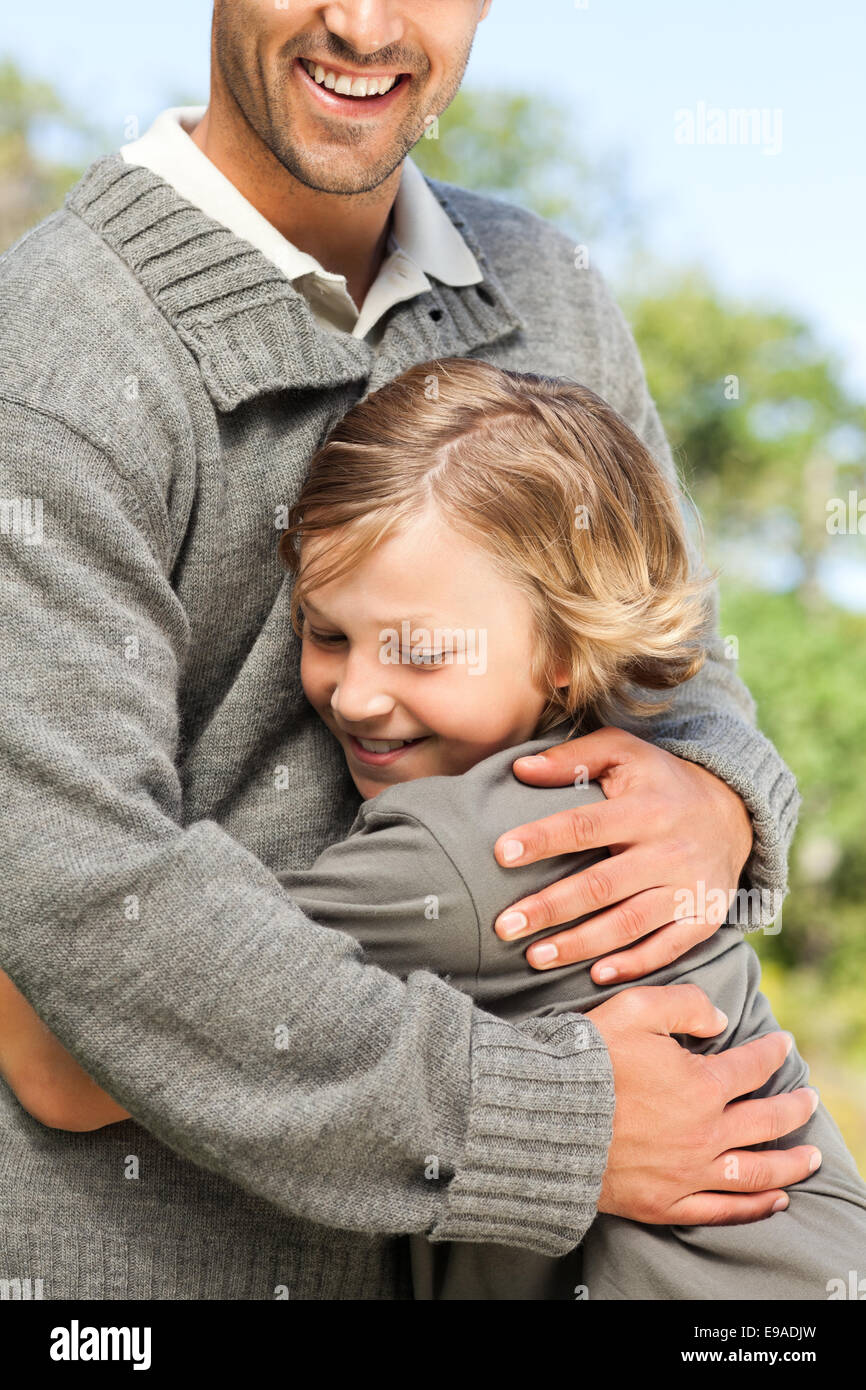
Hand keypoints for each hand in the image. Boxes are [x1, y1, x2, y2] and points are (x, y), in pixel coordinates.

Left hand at [493, 726, 753, 980]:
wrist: (735, 811)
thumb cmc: (660, 781)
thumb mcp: (623, 752)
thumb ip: (572, 758)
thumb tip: (520, 769)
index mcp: (646, 808)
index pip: (585, 826)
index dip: (543, 840)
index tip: (501, 853)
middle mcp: (670, 850)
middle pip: (602, 886)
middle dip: (550, 908)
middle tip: (504, 926)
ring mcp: (689, 888)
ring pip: (629, 924)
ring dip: (580, 945)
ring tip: (534, 957)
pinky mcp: (705, 918)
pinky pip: (668, 949)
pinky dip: (633, 965)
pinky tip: (595, 975)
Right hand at [586, 984, 820, 1223]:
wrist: (545, 1117)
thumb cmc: (587, 1059)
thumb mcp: (635, 1008)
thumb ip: (684, 1005)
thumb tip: (719, 1019)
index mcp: (700, 1084)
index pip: (751, 1066)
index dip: (772, 1052)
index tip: (784, 1045)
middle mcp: (704, 1132)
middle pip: (766, 1120)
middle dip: (794, 1107)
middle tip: (808, 1099)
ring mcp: (688, 1173)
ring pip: (756, 1171)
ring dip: (790, 1163)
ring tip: (811, 1157)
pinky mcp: (667, 1203)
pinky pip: (724, 1211)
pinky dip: (755, 1207)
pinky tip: (776, 1200)